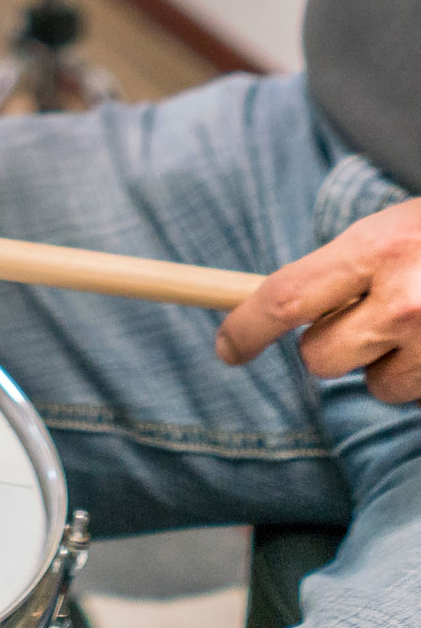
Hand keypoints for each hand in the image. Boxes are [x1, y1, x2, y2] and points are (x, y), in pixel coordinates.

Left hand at [219, 199, 420, 401]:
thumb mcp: (390, 232)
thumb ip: (342, 269)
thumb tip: (273, 309)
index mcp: (374, 250)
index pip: (283, 298)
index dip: (245, 329)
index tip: (227, 349)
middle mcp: (404, 300)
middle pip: (321, 359)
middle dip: (330, 348)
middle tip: (363, 320)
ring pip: (377, 386)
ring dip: (389, 366)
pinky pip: (420, 395)